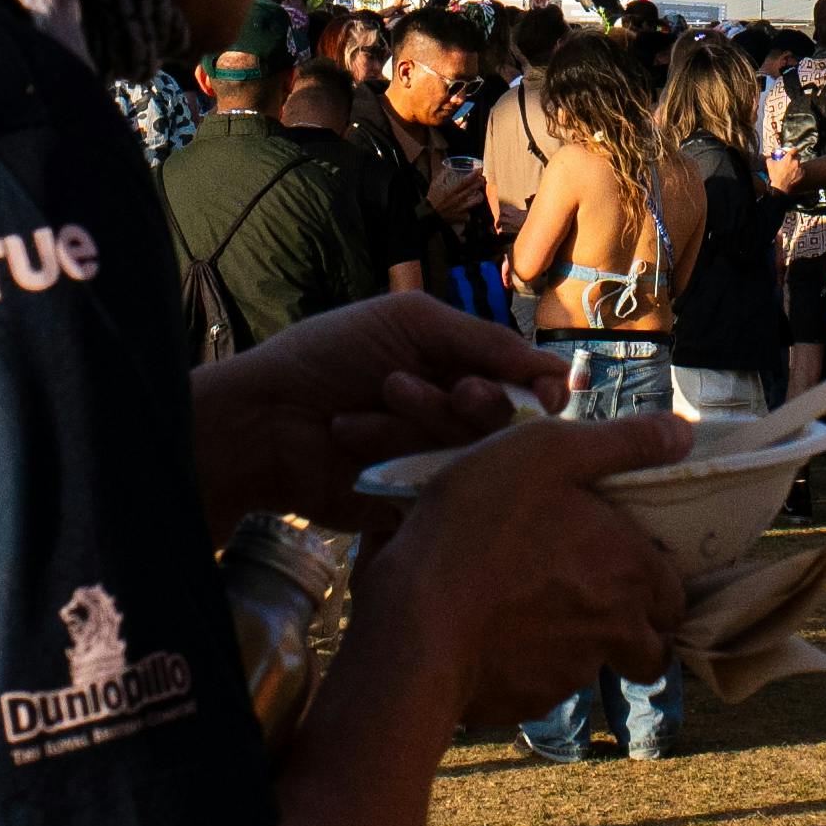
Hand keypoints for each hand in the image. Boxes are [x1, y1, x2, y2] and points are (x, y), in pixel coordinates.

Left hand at [188, 293, 574, 529]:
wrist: (265, 417)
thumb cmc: (331, 356)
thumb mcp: (412, 324)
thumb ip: (488, 343)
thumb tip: (561, 373)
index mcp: (457, 366)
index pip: (524, 383)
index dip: (541, 390)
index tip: (549, 396)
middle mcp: (451, 414)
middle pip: (506, 422)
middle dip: (479, 403)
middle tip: (455, 392)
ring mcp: (431, 460)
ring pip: (471, 453)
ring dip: (421, 419)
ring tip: (373, 400)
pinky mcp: (410, 501)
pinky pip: (439, 489)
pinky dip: (398, 454)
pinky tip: (353, 434)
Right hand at [362, 412, 694, 730]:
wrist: (417, 619)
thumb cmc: (481, 523)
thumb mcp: (548, 452)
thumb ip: (621, 443)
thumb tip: (682, 434)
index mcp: (630, 570)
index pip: (674, 599)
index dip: (654, 588)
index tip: (624, 573)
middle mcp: (614, 629)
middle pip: (649, 649)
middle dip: (632, 634)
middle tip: (586, 602)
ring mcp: (571, 674)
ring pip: (592, 667)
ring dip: (574, 648)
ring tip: (526, 614)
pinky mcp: (528, 701)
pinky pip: (540, 687)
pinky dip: (525, 667)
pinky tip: (491, 637)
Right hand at [428, 158, 486, 216]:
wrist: (430, 214)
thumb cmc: (433, 198)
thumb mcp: (435, 184)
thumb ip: (443, 174)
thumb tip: (450, 166)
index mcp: (450, 191)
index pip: (465, 181)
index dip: (474, 175)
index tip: (479, 170)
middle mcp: (457, 199)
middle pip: (473, 189)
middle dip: (480, 182)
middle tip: (481, 178)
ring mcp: (461, 209)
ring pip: (476, 201)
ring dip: (479, 195)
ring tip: (478, 192)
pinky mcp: (462, 217)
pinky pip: (470, 212)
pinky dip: (470, 209)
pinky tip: (468, 206)